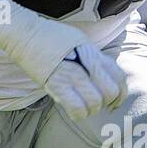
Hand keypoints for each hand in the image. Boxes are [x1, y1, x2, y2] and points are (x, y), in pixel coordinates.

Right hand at [0, 0, 125, 120]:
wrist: (25, 33)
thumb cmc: (52, 37)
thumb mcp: (80, 41)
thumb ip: (95, 58)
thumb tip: (108, 75)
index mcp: (93, 52)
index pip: (119, 76)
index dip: (121, 93)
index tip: (115, 99)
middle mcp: (85, 63)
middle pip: (110, 91)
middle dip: (108, 103)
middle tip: (101, 105)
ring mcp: (70, 75)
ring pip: (95, 102)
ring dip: (93, 109)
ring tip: (86, 107)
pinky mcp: (55, 85)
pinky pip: (76, 108)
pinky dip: (79, 114)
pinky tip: (76, 111)